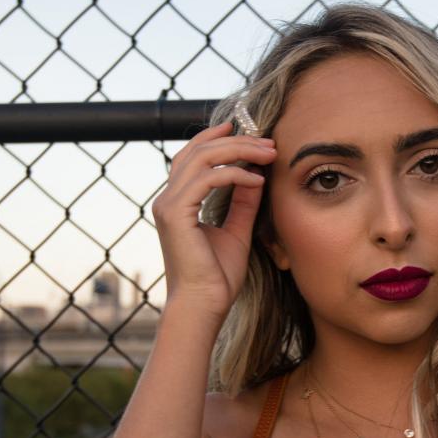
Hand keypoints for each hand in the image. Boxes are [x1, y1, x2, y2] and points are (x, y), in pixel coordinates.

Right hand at [151, 120, 276, 319]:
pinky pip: (207, 179)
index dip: (217, 138)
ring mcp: (168, 205)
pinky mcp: (175, 214)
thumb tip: (256, 175)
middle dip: (237, 141)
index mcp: (178, 202)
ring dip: (239, 151)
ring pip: (202, 158)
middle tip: (268, 142)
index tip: (249, 132)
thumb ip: (244, 203)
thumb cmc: (218, 277)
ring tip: (268, 154)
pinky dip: (234, 174)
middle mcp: (168, 199)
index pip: (193, 156)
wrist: (204, 306)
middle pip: (198, 150)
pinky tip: (257, 180)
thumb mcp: (237, 231)